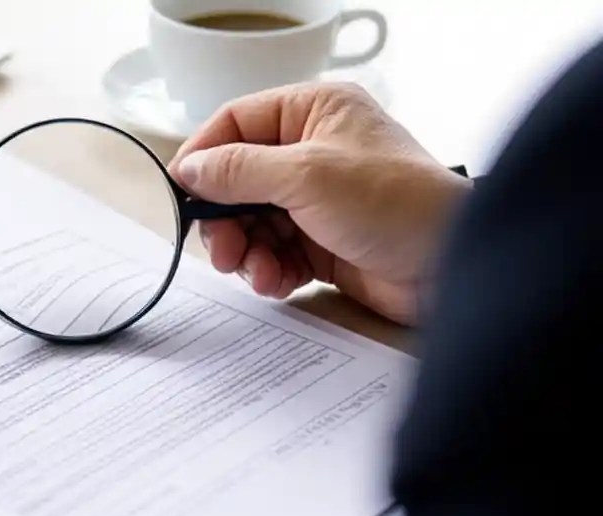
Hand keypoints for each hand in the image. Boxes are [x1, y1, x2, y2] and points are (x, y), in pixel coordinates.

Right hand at [170, 82, 472, 324]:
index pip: (236, 123)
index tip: (184, 192)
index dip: (204, 157)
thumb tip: (190, 168)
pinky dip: (268, 270)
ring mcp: (318, 200)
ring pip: (252, 223)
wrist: (453, 266)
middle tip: (223, 248)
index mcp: (313, 113)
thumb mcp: (306, 176)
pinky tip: (278, 281)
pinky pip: (274, 254)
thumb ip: (239, 170)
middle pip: (237, 180)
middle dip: (225, 218)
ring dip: (246, 251)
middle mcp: (313, 152)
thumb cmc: (398, 203)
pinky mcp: (324, 243)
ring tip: (256, 270)